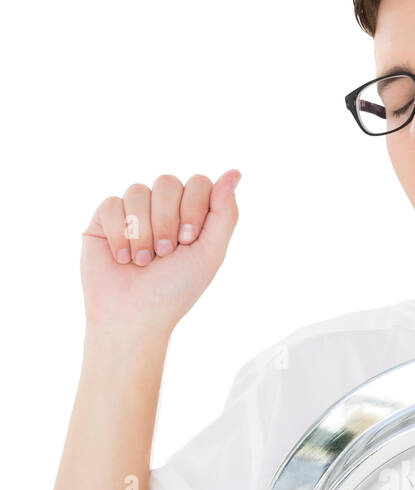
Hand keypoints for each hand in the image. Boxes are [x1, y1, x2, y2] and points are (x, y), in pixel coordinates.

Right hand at [81, 170, 240, 338]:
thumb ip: (225, 213)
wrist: (134, 316)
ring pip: (137, 191)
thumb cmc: (175, 290)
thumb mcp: (210, 253)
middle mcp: (162, 208)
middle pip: (167, 182)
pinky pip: (111, 204)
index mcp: (190, 214)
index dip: (193, 208)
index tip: (188, 241)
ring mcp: (132, 212)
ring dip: (142, 232)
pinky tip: (121, 259)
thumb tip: (235, 172)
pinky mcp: (104, 219)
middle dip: (166, 221)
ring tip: (142, 262)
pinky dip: (119, 234)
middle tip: (165, 253)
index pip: (198, 183)